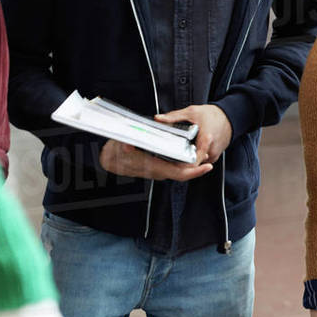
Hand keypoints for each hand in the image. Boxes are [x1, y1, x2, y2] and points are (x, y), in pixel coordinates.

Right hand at [99, 140, 213, 180]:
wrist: (107, 160)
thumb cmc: (114, 152)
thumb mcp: (118, 146)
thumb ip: (124, 146)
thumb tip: (128, 147)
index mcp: (153, 168)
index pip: (178, 174)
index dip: (194, 172)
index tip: (207, 166)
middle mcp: (159, 172)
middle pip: (185, 170)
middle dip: (199, 159)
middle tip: (208, 142)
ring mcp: (160, 170)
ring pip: (182, 166)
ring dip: (194, 156)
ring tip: (204, 141)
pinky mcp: (159, 166)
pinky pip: (177, 163)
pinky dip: (186, 156)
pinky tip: (192, 145)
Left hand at [155, 104, 233, 164]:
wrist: (229, 116)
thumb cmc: (214, 115)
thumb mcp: (192, 112)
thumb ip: (174, 116)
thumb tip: (159, 119)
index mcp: (206, 140)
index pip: (192, 161)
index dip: (180, 163)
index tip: (172, 160)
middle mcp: (211, 150)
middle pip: (193, 163)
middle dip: (182, 160)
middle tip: (174, 152)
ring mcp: (214, 154)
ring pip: (197, 162)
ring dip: (189, 158)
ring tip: (184, 148)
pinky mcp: (215, 155)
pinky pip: (202, 159)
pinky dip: (196, 156)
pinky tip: (193, 147)